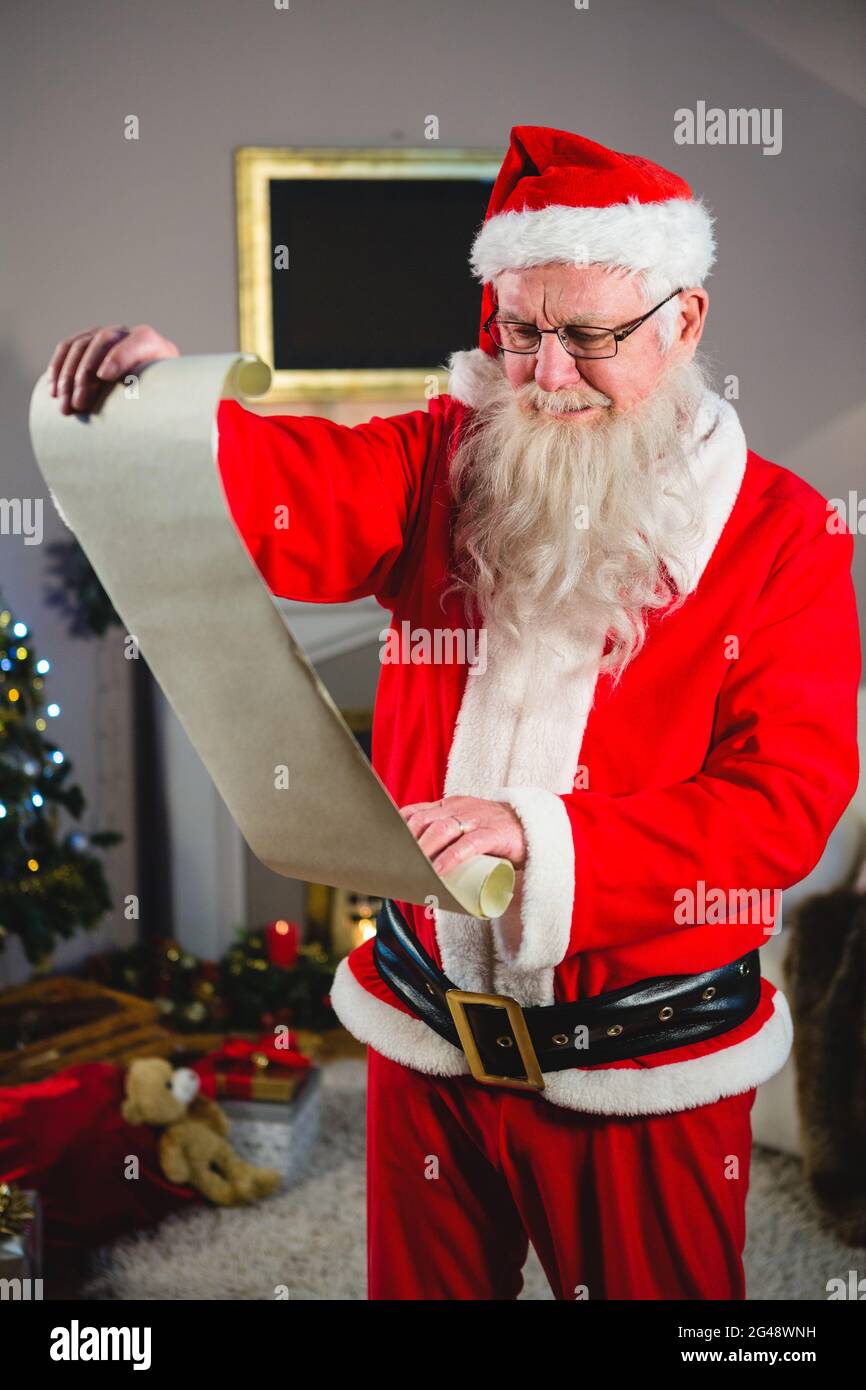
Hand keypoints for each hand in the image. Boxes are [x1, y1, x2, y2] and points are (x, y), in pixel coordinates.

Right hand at [47, 323, 179, 414]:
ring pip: (81, 346)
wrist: (152, 393)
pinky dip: (58, 367)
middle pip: (103, 343)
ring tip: (65, 407)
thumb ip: (161, 403)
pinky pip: (67, 347)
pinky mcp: (87, 342)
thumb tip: (148, 425)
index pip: (140, 341)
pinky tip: (53, 389)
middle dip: (86, 375)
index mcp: (155, 347)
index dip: (120, 356)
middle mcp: (129, 335)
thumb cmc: (159, 403)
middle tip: (79, 405)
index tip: (104, 377)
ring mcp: (106, 336)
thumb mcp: (166, 403)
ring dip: (67, 376)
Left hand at [399, 795, 525, 875]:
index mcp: (450, 806)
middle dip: (407, 842)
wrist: (536, 830)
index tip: (385, 846)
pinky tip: (440, 870)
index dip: (397, 828)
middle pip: (424, 820)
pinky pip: (470, 843)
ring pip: (443, 829)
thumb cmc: (494, 836)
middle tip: (396, 864)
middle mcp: (461, 808)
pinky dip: (452, 857)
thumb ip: (446, 840)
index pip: (416, 811)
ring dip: (424, 850)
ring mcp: (478, 819)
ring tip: (414, 869)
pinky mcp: (496, 834)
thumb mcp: (466, 829)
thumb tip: (415, 871)